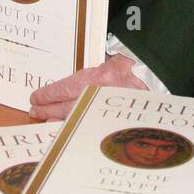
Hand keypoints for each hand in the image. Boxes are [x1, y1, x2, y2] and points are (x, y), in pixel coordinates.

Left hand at [29, 54, 147, 121]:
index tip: (36, 97)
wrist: (158, 78)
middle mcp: (103, 96)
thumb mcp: (110, 66)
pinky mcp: (114, 121)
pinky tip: (64, 127)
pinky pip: (89, 126)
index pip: (65, 89)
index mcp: (100, 78)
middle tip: (34, 110)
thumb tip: (64, 90)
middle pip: (67, 106)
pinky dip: (75, 127)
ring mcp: (109, 111)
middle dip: (48, 108)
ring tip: (44, 119)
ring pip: (76, 119)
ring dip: (57, 119)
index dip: (48, 95)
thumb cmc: (133, 69)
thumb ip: (90, 78)